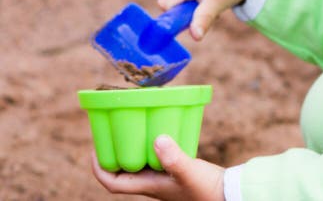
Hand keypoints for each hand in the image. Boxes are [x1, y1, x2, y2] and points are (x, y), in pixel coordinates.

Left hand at [91, 135, 224, 200]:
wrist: (225, 195)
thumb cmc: (206, 189)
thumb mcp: (189, 172)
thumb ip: (174, 158)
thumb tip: (158, 139)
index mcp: (148, 186)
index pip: (113, 183)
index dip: (99, 168)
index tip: (95, 149)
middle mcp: (152, 182)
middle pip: (122, 171)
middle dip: (112, 154)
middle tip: (110, 133)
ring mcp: (163, 177)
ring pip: (138, 163)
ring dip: (131, 149)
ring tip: (131, 129)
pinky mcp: (175, 171)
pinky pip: (155, 158)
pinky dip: (152, 146)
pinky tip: (160, 132)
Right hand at [158, 0, 255, 40]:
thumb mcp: (218, 4)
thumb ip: (203, 19)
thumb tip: (195, 36)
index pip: (166, 4)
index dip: (175, 18)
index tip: (190, 23)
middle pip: (169, 2)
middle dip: (183, 13)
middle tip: (203, 13)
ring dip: (189, 8)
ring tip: (208, 4)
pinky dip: (192, 0)